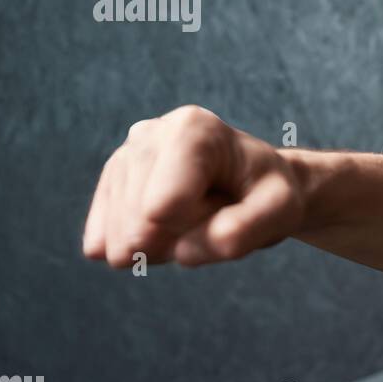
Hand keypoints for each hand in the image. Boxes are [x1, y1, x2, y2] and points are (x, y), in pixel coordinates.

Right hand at [82, 105, 304, 267]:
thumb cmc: (268, 194)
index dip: (189, 226)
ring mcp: (126, 155)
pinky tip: (159, 241)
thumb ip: (242, 232)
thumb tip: (183, 252)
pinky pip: (103, 235)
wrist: (252, 185)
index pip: (165, 202)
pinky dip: (134, 250)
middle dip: (177, 237)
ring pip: (121, 230)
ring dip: (160, 246)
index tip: (219, 215)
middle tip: (213, 218)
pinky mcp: (112, 181)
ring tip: (194, 222)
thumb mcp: (279, 212)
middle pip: (141, 217)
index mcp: (195, 129)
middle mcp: (151, 133)